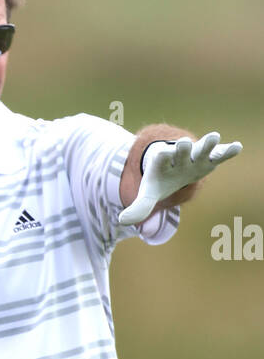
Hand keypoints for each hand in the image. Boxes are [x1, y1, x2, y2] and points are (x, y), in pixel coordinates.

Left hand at [119, 132, 242, 225]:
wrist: (173, 163)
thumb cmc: (162, 179)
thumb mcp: (149, 192)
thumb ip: (139, 206)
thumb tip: (122, 221)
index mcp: (163, 162)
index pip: (161, 157)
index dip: (163, 156)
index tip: (162, 154)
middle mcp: (179, 156)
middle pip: (182, 150)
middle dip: (183, 148)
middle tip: (184, 145)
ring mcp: (196, 156)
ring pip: (202, 148)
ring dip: (207, 144)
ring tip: (214, 137)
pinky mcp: (209, 158)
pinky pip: (220, 154)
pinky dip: (227, 151)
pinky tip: (237, 147)